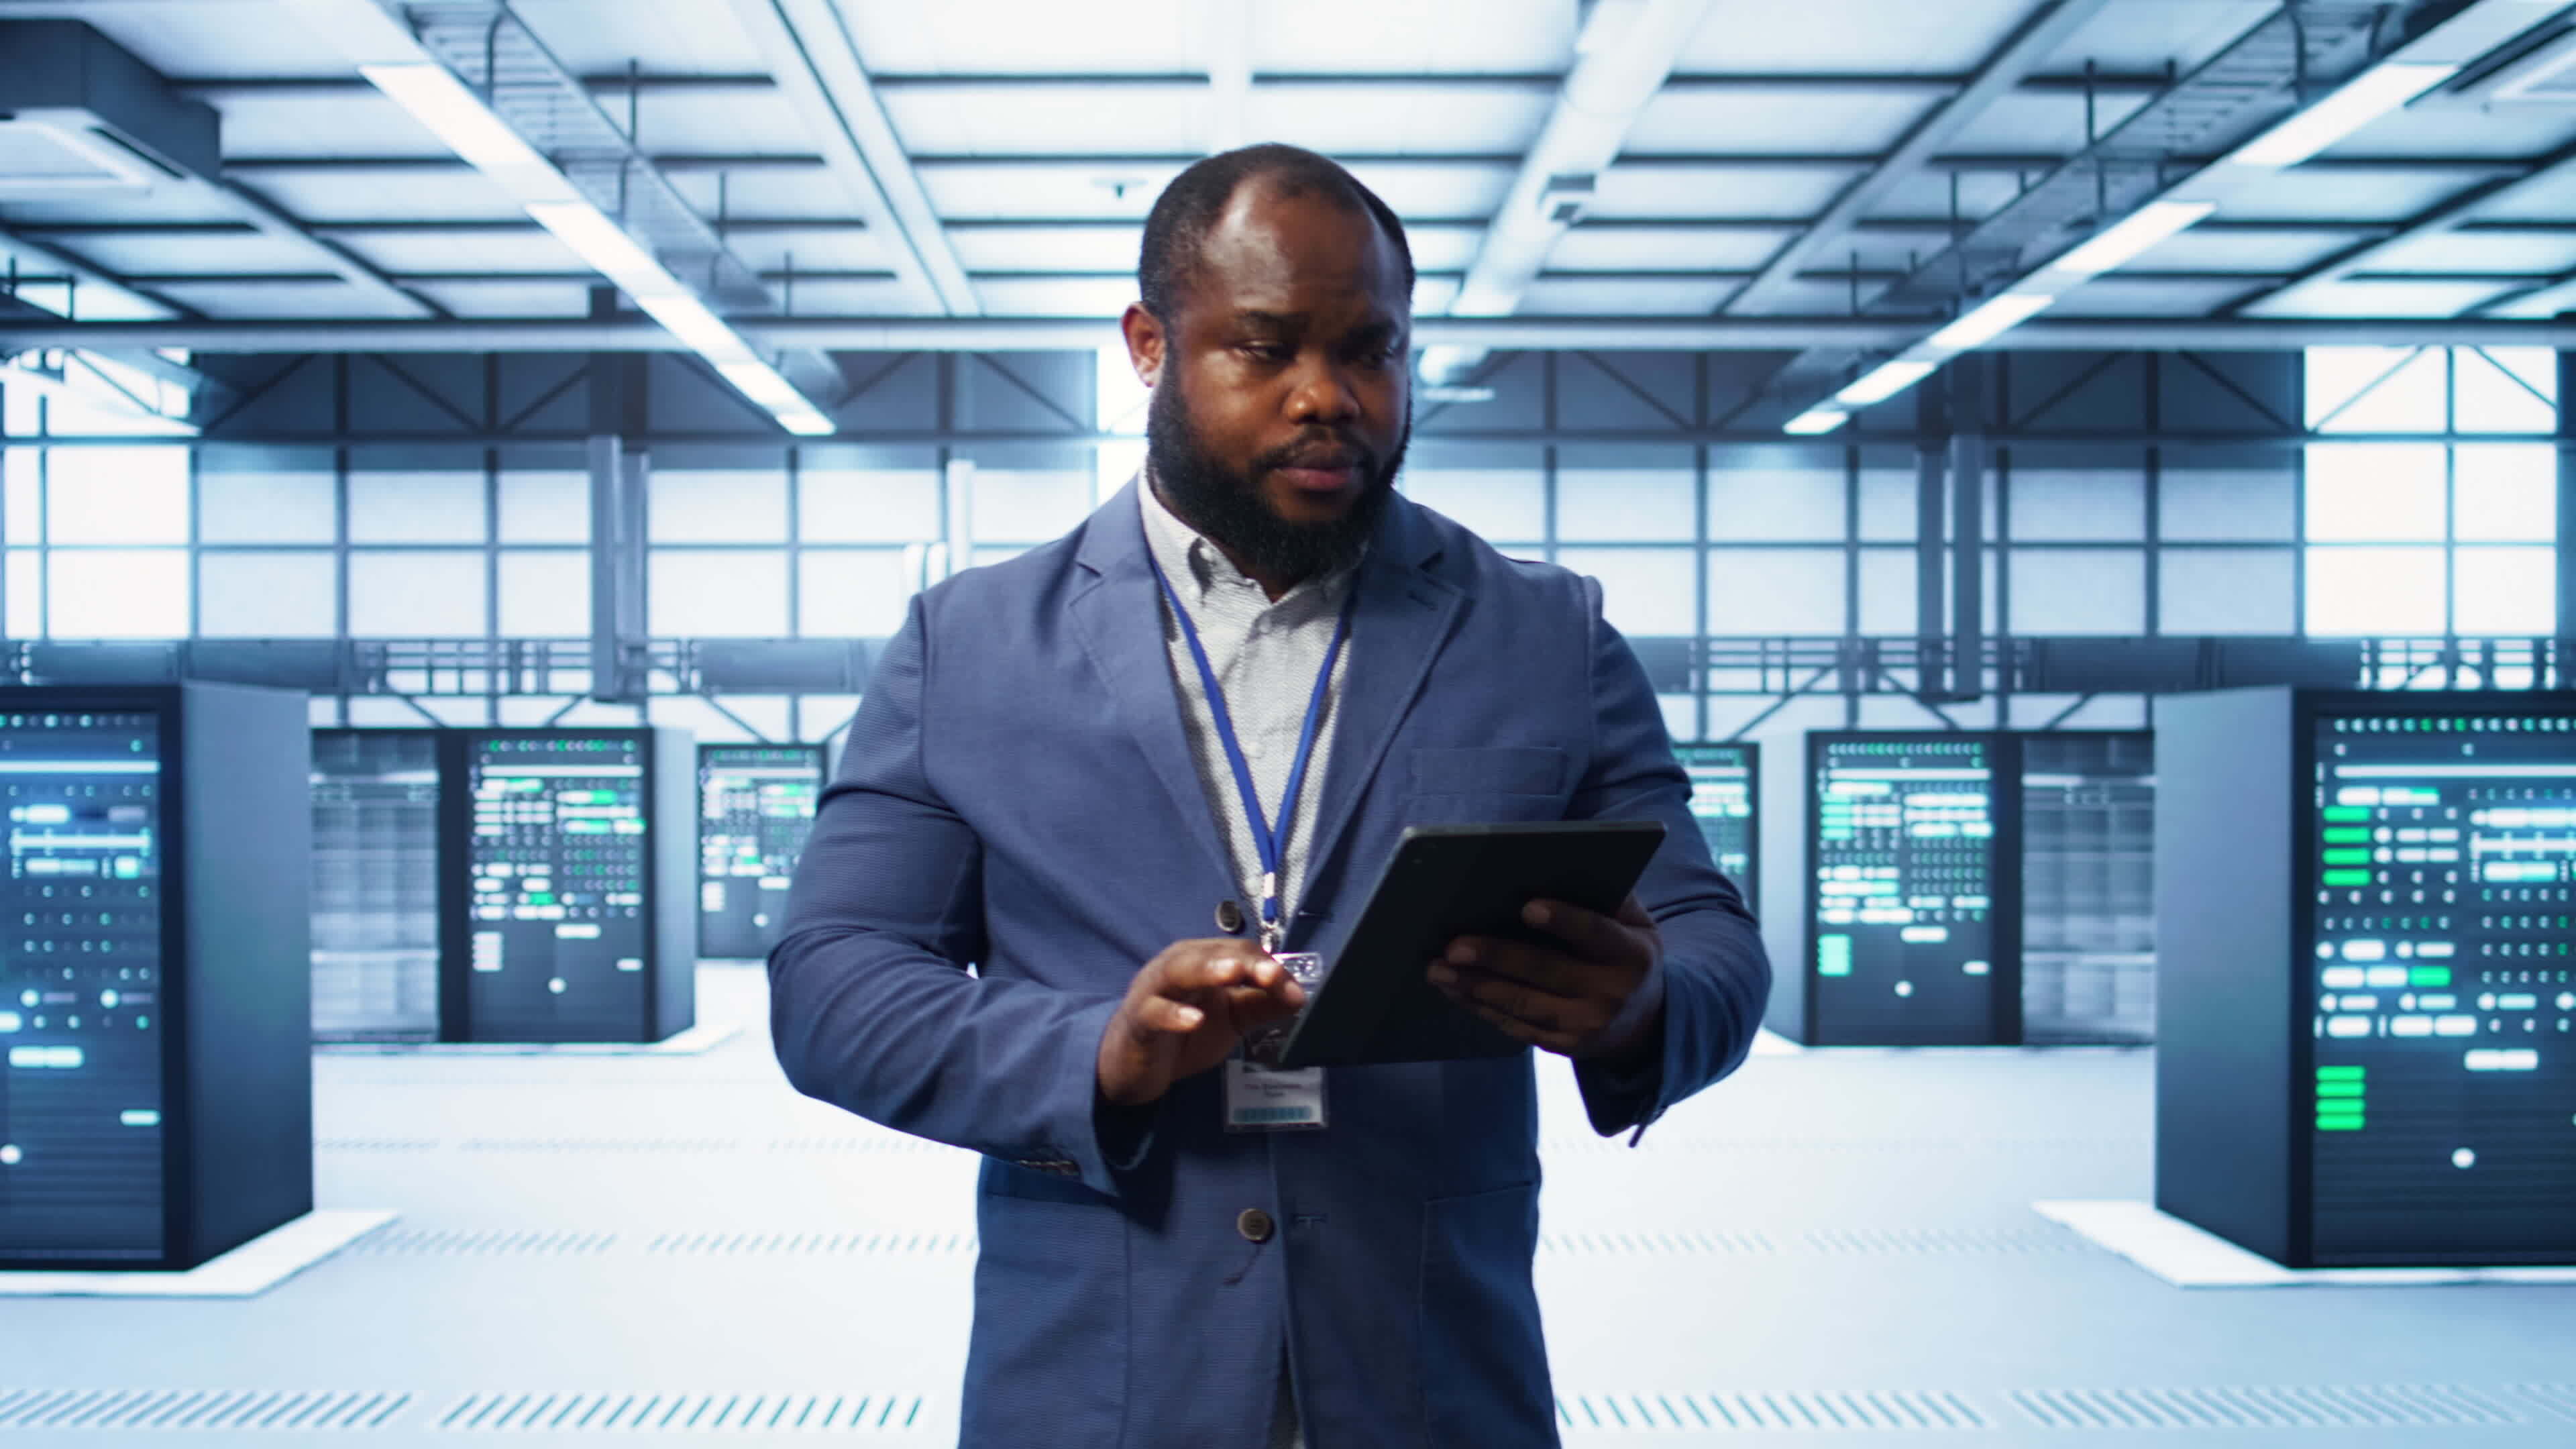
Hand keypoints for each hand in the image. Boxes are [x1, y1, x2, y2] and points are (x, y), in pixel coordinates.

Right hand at [1097, 939, 1307, 1106]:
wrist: (1133, 1063)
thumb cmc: (1184, 1031)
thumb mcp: (1231, 1018)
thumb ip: (1261, 1005)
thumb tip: (1299, 995)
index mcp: (1202, 960)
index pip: (1240, 952)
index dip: (1268, 968)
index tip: (1293, 994)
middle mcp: (1177, 966)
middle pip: (1212, 954)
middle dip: (1244, 962)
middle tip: (1272, 975)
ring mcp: (1154, 990)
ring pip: (1178, 970)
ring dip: (1207, 970)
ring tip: (1233, 974)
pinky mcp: (1138, 1020)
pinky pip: (1153, 1012)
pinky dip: (1173, 1014)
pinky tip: (1194, 1020)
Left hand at [1427, 892, 1661, 1059]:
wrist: (1646, 1023)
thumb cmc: (1627, 954)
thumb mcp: (1636, 924)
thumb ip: (1607, 897)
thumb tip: (1555, 867)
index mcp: (1631, 955)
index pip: (1596, 934)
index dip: (1564, 921)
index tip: (1528, 907)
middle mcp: (1610, 994)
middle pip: (1547, 972)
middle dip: (1497, 957)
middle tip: (1454, 947)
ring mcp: (1586, 1027)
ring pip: (1523, 1004)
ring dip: (1476, 986)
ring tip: (1438, 969)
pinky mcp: (1563, 1047)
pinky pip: (1516, 1027)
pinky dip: (1482, 1007)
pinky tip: (1455, 990)